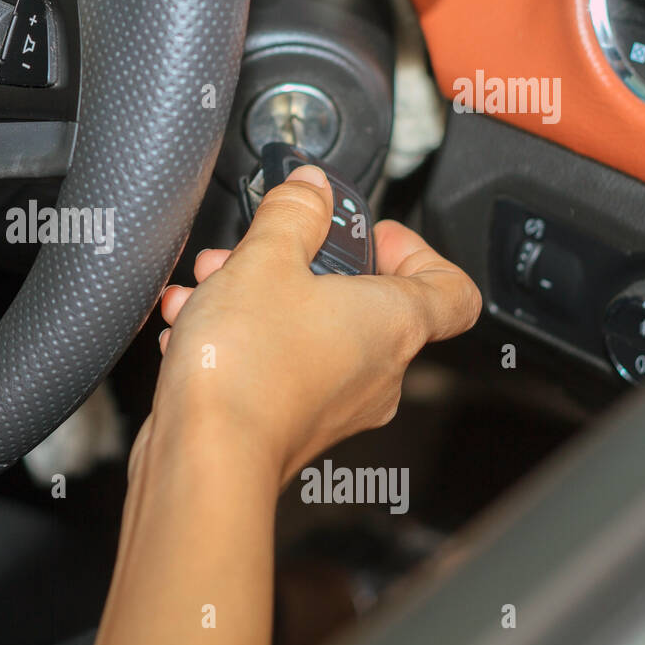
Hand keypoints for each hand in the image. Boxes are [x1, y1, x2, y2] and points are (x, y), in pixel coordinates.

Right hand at [147, 164, 481, 487]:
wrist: (205, 456)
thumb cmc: (246, 368)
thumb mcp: (265, 257)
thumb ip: (293, 212)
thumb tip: (310, 188)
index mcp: (393, 323)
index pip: (453, 289)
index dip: (418, 250)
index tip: (368, 234)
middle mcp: (377, 372)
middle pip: (360, 303)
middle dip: (299, 266)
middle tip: (259, 251)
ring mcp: (335, 406)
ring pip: (308, 333)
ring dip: (256, 299)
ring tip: (208, 288)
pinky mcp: (291, 426)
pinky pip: (276, 368)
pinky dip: (239, 341)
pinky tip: (191, 328)